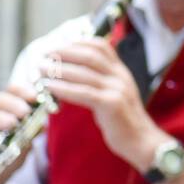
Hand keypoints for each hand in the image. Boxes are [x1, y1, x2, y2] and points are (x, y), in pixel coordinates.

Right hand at [0, 83, 38, 183]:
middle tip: (24, 112)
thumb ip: (33, 130)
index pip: (12, 92)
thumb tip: (45, 119)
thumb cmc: (10, 157)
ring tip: (11, 124)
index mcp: (6, 110)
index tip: (34, 96)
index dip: (22, 90)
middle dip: (12, 103)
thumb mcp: (26, 143)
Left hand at [40, 38, 167, 171]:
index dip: (77, 43)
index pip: (101, 46)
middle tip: (44, 56)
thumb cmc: (122, 120)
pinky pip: (85, 92)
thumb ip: (99, 82)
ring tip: (41, 70)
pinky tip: (50, 88)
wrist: (142, 140)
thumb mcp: (114, 94)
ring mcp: (118, 89)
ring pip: (85, 72)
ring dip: (59, 69)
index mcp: (120, 71)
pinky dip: (64, 88)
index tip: (57, 46)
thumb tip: (72, 73)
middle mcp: (121, 76)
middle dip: (64, 53)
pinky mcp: (112, 105)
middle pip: (90, 55)